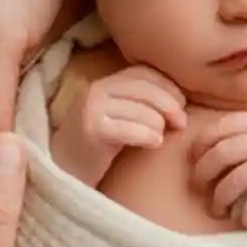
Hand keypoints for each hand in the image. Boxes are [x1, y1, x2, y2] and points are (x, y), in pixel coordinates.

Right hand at [51, 66, 187, 185]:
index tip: (182, 105)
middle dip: (170, 105)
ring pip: (142, 111)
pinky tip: (154, 144)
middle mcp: (96, 90)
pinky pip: (132, 129)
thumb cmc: (99, 146)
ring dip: (159, 126)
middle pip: (146, 89)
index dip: (168, 87)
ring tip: (159, 138)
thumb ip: (139, 101)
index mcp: (104, 82)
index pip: (144, 73)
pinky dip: (148, 136)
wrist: (64, 173)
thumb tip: (180, 97)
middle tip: (182, 124)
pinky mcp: (92, 131)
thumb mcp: (118, 116)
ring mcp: (92, 109)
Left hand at [190, 112, 246, 228]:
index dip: (201, 143)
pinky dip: (245, 215)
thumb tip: (229, 144)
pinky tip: (246, 222)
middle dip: (203, 174)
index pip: (221, 127)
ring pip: (231, 181)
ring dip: (219, 200)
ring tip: (218, 211)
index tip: (194, 158)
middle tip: (199, 189)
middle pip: (219, 154)